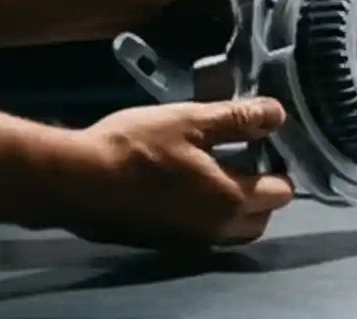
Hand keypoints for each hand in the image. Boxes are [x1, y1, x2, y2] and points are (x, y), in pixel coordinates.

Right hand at [52, 97, 292, 247]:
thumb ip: (238, 119)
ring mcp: (189, 241)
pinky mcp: (165, 242)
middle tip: (248, 156)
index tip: (266, 142)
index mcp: (229, 200)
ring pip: (233, 230)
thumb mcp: (191, 120)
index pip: (281, 192)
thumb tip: (277, 114)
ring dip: (238, 206)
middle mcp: (215, 229)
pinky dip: (210, 213)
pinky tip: (190, 184)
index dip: (280, 165)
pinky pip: (205, 233)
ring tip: (220, 169)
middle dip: (264, 191)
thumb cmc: (136, 147)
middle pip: (261, 218)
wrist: (76, 182)